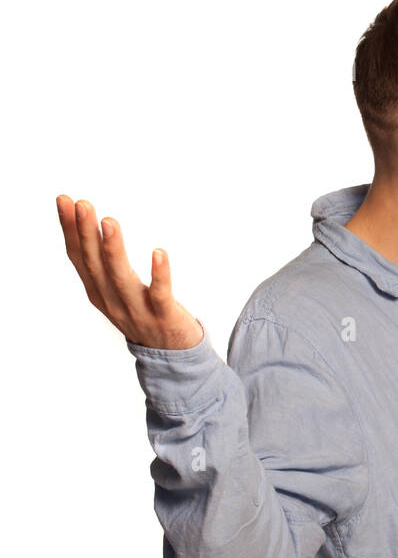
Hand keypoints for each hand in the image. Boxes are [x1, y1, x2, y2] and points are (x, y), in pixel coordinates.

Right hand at [57, 194, 203, 349]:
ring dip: (113, 249)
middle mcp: (113, 302)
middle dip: (86, 233)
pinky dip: (160, 274)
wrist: (173, 357)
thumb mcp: (117, 291)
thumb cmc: (145, 315)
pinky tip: (159, 252)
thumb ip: (106, 266)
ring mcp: (138, 311)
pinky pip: (161, 294)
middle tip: (82, 204)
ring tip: (109, 220)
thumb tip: (97, 226)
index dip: (70, 230)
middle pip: (95, 265)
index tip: (64, 200)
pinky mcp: (164, 317)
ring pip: (121, 278)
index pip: (80, 258)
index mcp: (99, 293)